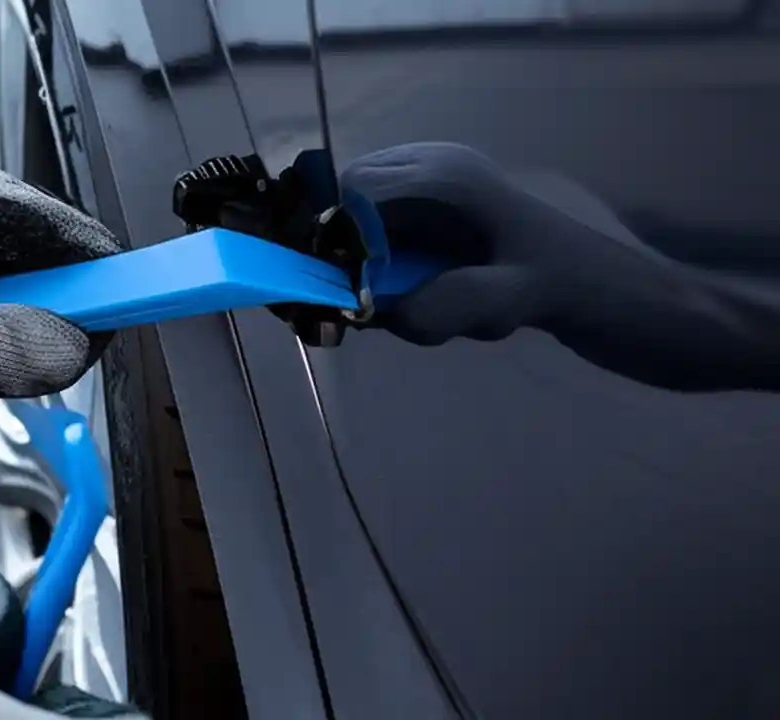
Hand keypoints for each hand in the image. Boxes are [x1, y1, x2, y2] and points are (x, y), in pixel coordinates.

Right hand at [343, 142, 777, 390]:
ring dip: (402, 301)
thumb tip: (383, 315)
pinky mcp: (462, 253)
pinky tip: (482, 322)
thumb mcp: (522, 296)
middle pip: (353, 226)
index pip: (350, 192)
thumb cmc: (597, 292)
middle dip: (362, 278)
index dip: (326, 241)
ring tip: (460, 319)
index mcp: (450, 177)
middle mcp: (440, 187)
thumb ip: (453, 301)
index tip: (329, 296)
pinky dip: (423, 310)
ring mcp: (450, 220)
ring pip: (378, 260)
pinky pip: (408, 280)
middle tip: (390, 317)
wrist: (659, 316)